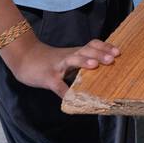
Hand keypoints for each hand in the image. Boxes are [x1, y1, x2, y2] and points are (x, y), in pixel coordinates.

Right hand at [3, 37, 120, 98]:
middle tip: (113, 58)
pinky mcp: (48, 78)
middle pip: (85, 50)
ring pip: (72, 59)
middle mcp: (69, 56)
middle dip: (99, 53)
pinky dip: (64, 91)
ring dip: (83, 61)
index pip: (92, 45)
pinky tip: (71, 98)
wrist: (25, 58)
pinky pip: (57, 85)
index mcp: (75, 52)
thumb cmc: (51, 61)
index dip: (105, 47)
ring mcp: (58, 66)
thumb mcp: (68, 58)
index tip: (118, 51)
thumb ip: (82, 62)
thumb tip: (103, 72)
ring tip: (94, 65)